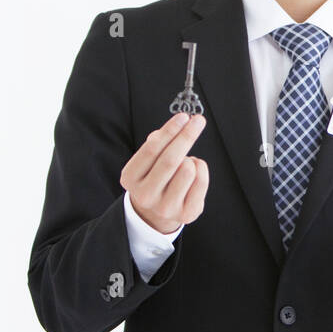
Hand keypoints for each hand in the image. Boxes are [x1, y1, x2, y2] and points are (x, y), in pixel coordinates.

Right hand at [121, 111, 209, 232]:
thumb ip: (156, 144)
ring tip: (186, 162)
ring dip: (191, 158)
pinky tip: (195, 170)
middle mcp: (146, 195)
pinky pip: (201, 182)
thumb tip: (174, 127)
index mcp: (131, 178)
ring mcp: (166, 207)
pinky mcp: (186, 213)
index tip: (183, 117)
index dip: (169, 131)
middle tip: (198, 121)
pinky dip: (201, 169)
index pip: (151, 149)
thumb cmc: (153, 179)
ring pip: (187, 170)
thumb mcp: (146, 163)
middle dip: (186, 136)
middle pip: (171, 159)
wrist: (154, 215)